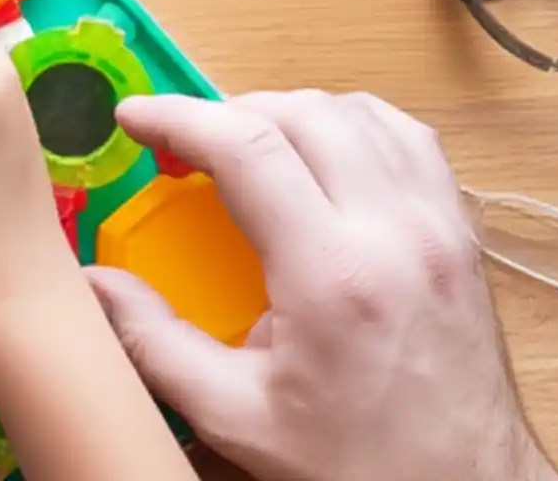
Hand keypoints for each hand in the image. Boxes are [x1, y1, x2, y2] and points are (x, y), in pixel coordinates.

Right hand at [87, 92, 557, 480]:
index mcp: (333, 275)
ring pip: (363, 110)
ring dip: (294, 110)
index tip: (134, 117)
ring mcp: (440, 224)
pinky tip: (323, 158)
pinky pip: (409, 138)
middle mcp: (396, 231)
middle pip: (304, 112)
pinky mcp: (461, 231)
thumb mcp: (236, 416)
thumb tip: (96, 285)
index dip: (177, 117)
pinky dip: (354, 126)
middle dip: (229, 111)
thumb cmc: (360, 462)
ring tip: (249, 145)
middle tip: (185, 145)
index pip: (247, 148)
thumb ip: (154, 343)